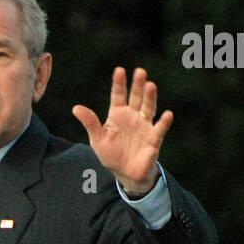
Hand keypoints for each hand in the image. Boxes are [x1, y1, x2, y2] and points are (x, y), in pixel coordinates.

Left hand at [72, 67, 172, 193]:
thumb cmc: (111, 154)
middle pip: (136, 97)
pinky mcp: (153, 138)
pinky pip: (160, 129)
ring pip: (148, 108)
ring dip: (150, 97)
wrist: (125, 173)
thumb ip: (90, 123)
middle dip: (137, 85)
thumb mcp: (98, 139)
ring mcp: (144, 125)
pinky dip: (164, 122)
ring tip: (150, 86)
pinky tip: (167, 115)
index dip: (119, 83)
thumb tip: (75, 108)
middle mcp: (133, 115)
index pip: (118, 95)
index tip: (119, 70)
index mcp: (118, 113)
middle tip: (139, 71)